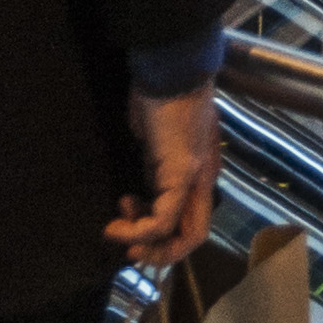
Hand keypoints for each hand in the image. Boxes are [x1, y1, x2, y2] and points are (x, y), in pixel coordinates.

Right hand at [108, 82, 218, 262]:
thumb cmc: (162, 94)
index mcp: (199, 171)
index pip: (192, 217)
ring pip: (185, 235)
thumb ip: (154, 159)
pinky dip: (141, 231)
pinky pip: (165, 218)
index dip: (165, 235)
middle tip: (129, 249)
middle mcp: (204, 180)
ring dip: (148, 244)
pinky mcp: (183, 174)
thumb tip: (143, 169)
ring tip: (119, 229)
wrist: (172, 70)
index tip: (130, 224)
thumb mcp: (156, 137)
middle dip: (160, 252)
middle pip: (195, 236)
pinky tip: (119, 224)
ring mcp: (196, 178)